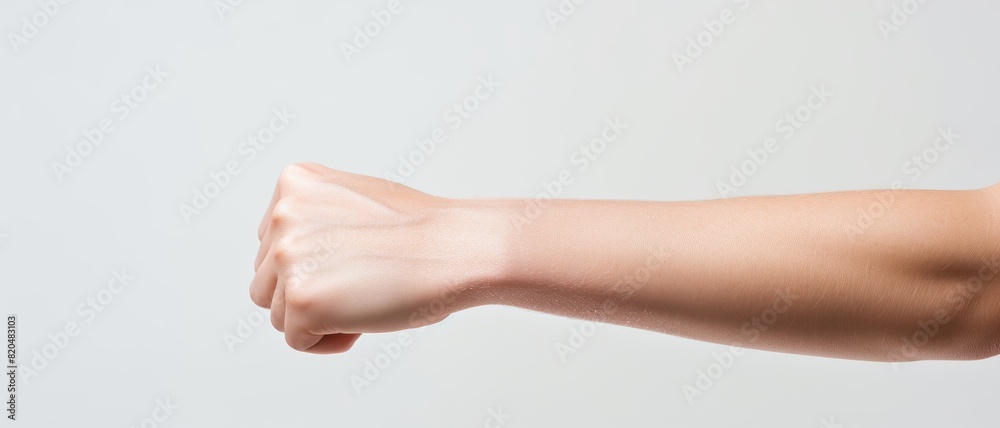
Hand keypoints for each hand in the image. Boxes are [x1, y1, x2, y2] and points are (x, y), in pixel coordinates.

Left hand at [250, 163, 500, 353]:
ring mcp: (287, 257)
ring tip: (363, 301)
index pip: (271, 245)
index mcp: (294, 184)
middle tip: (361, 285)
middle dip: (309, 293)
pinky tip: (364, 320)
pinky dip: (329, 342)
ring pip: (277, 313)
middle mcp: (282, 216)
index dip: (312, 266)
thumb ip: (315, 218)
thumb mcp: (355, 198)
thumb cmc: (421, 231)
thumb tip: (293, 258)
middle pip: (268, 281)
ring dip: (317, 319)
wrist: (454, 247)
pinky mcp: (301, 299)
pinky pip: (296, 341)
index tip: (351, 263)